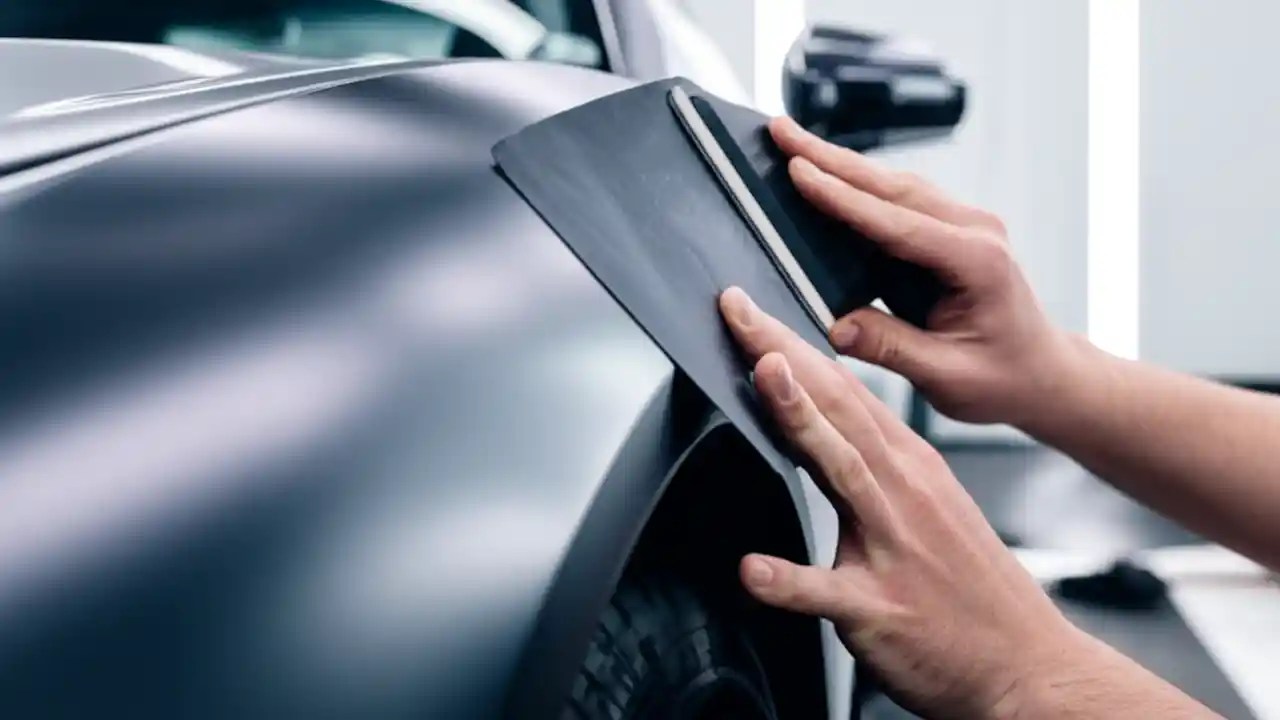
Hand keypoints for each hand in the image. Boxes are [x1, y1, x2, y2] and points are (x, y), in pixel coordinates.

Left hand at [719, 287, 1088, 718]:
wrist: (1030, 665)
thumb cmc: (969, 588)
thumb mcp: (926, 507)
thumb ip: (872, 465)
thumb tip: (821, 426)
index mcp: (909, 467)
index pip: (844, 389)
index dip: (793, 346)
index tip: (749, 309)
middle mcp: (903, 493)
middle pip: (838, 408)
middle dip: (784, 353)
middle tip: (738, 310)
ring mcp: (894, 549)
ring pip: (842, 471)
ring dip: (800, 420)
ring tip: (762, 376)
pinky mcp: (883, 610)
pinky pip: (829, 593)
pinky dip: (790, 581)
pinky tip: (753, 570)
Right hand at [768, 117, 1086, 425]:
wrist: (1042, 374)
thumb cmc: (1003, 380)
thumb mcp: (946, 377)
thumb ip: (890, 349)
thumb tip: (834, 326)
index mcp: (976, 262)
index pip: (896, 223)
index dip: (842, 198)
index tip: (797, 171)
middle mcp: (974, 231)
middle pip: (890, 185)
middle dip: (829, 157)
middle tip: (780, 131)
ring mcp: (965, 224)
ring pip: (893, 184)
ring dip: (839, 163)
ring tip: (792, 142)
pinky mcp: (950, 230)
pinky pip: (899, 198)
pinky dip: (858, 182)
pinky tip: (827, 171)